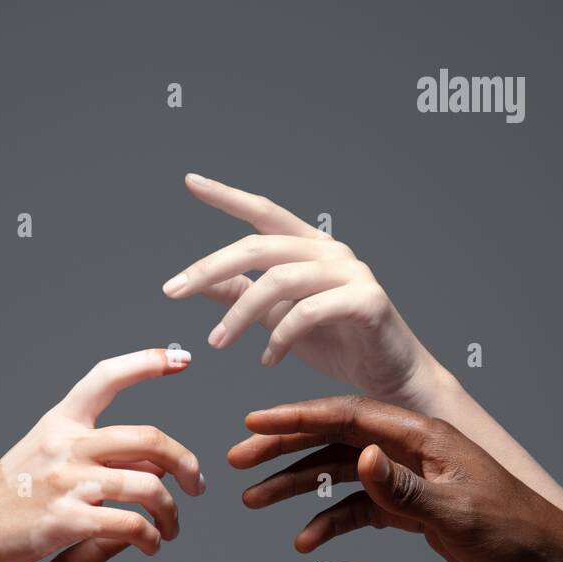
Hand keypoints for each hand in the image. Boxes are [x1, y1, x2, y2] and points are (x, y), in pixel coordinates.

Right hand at [0, 348, 203, 561]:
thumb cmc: (9, 497)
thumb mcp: (47, 457)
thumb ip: (98, 454)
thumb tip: (154, 464)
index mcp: (61, 421)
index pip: (107, 377)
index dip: (148, 363)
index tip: (182, 357)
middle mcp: (66, 445)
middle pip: (149, 439)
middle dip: (186, 463)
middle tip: (197, 485)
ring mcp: (66, 483)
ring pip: (148, 487)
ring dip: (172, 512)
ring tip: (171, 528)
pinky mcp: (65, 521)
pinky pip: (129, 525)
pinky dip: (149, 537)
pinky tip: (150, 544)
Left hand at [164, 174, 440, 404]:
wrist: (389, 379)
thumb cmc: (337, 344)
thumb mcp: (277, 318)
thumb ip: (242, 297)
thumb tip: (199, 283)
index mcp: (309, 247)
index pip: (264, 212)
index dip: (227, 196)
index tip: (192, 182)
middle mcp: (330, 251)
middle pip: (260, 245)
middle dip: (210, 266)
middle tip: (173, 291)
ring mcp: (351, 273)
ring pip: (280, 280)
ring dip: (240, 313)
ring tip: (217, 343)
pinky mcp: (367, 301)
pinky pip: (311, 311)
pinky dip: (281, 336)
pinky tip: (267, 359)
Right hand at [229, 396, 562, 561]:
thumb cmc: (509, 530)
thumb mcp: (452, 510)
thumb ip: (402, 485)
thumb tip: (360, 455)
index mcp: (420, 437)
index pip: (346, 417)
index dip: (295, 417)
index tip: (252, 422)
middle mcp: (408, 450)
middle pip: (332, 440)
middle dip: (282, 449)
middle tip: (236, 461)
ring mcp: (406, 478)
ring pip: (338, 474)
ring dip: (296, 487)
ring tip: (253, 501)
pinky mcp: (409, 508)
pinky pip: (357, 510)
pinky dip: (329, 522)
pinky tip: (304, 540)